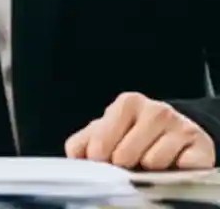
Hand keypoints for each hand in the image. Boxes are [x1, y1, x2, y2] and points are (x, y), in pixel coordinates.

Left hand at [65, 92, 214, 169]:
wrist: (178, 136)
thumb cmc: (135, 134)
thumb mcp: (106, 133)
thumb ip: (82, 142)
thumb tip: (74, 157)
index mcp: (127, 103)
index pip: (100, 140)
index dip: (99, 156)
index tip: (102, 159)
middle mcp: (156, 110)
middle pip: (123, 155)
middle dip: (124, 164)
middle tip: (130, 161)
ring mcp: (180, 126)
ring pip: (151, 162)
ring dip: (149, 169)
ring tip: (152, 160)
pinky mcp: (201, 145)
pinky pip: (179, 168)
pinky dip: (174, 172)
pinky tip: (173, 163)